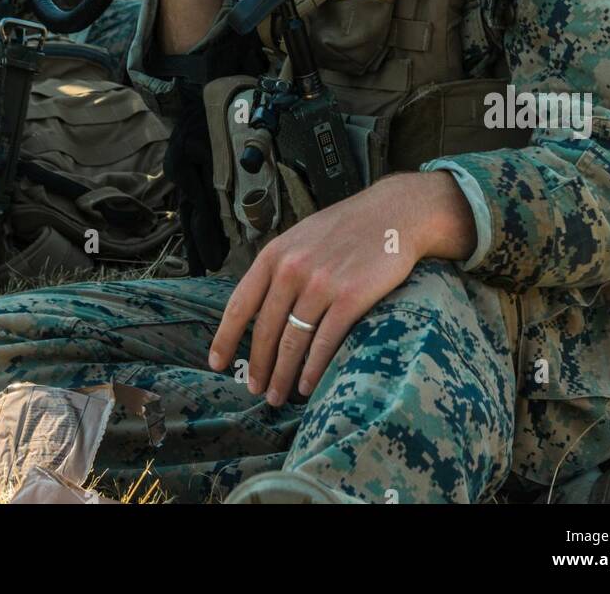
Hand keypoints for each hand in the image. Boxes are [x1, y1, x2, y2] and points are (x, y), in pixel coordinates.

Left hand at [208, 175, 441, 405]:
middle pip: (265, 330)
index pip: (240, 304)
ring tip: (277, 395)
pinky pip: (324, 343)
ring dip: (282, 375)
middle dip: (257, 365)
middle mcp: (292, 269)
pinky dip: (313, 369)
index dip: (225, 338)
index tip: (216, 362)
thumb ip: (279, 268)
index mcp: (275, 255)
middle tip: (254, 389)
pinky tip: (307, 385)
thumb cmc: (346, 227)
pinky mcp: (350, 298)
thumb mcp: (300, 237)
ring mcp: (320, 284)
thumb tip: (259, 307)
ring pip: (292, 341)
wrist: (392, 213)